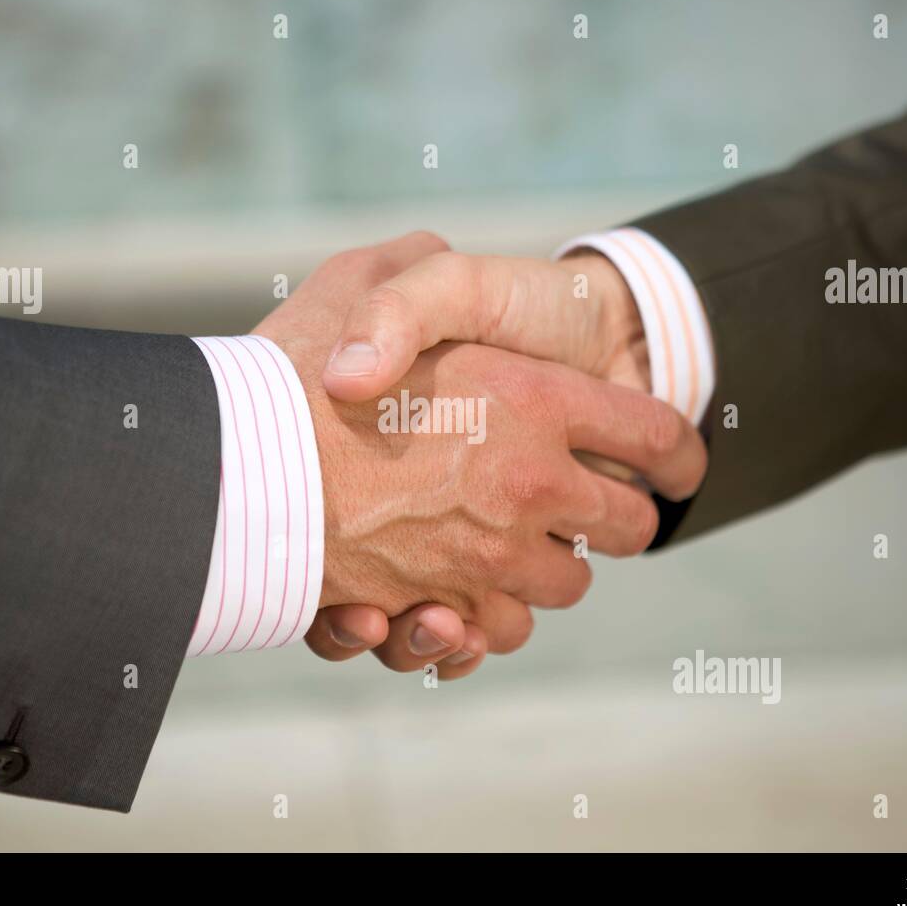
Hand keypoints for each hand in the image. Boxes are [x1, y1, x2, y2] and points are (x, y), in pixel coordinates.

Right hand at [254, 234, 701, 677]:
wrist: (230, 456)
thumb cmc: (296, 359)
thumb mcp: (367, 277)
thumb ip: (421, 273)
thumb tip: (455, 281)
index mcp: (531, 395)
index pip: (654, 435)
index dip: (675, 450)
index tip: (676, 460)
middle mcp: (527, 480)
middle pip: (628, 525)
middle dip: (616, 519)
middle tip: (582, 507)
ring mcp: (491, 552)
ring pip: (567, 587)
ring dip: (543, 574)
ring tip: (503, 548)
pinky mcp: (445, 605)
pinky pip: (495, 632)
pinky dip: (480, 624)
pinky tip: (452, 600)